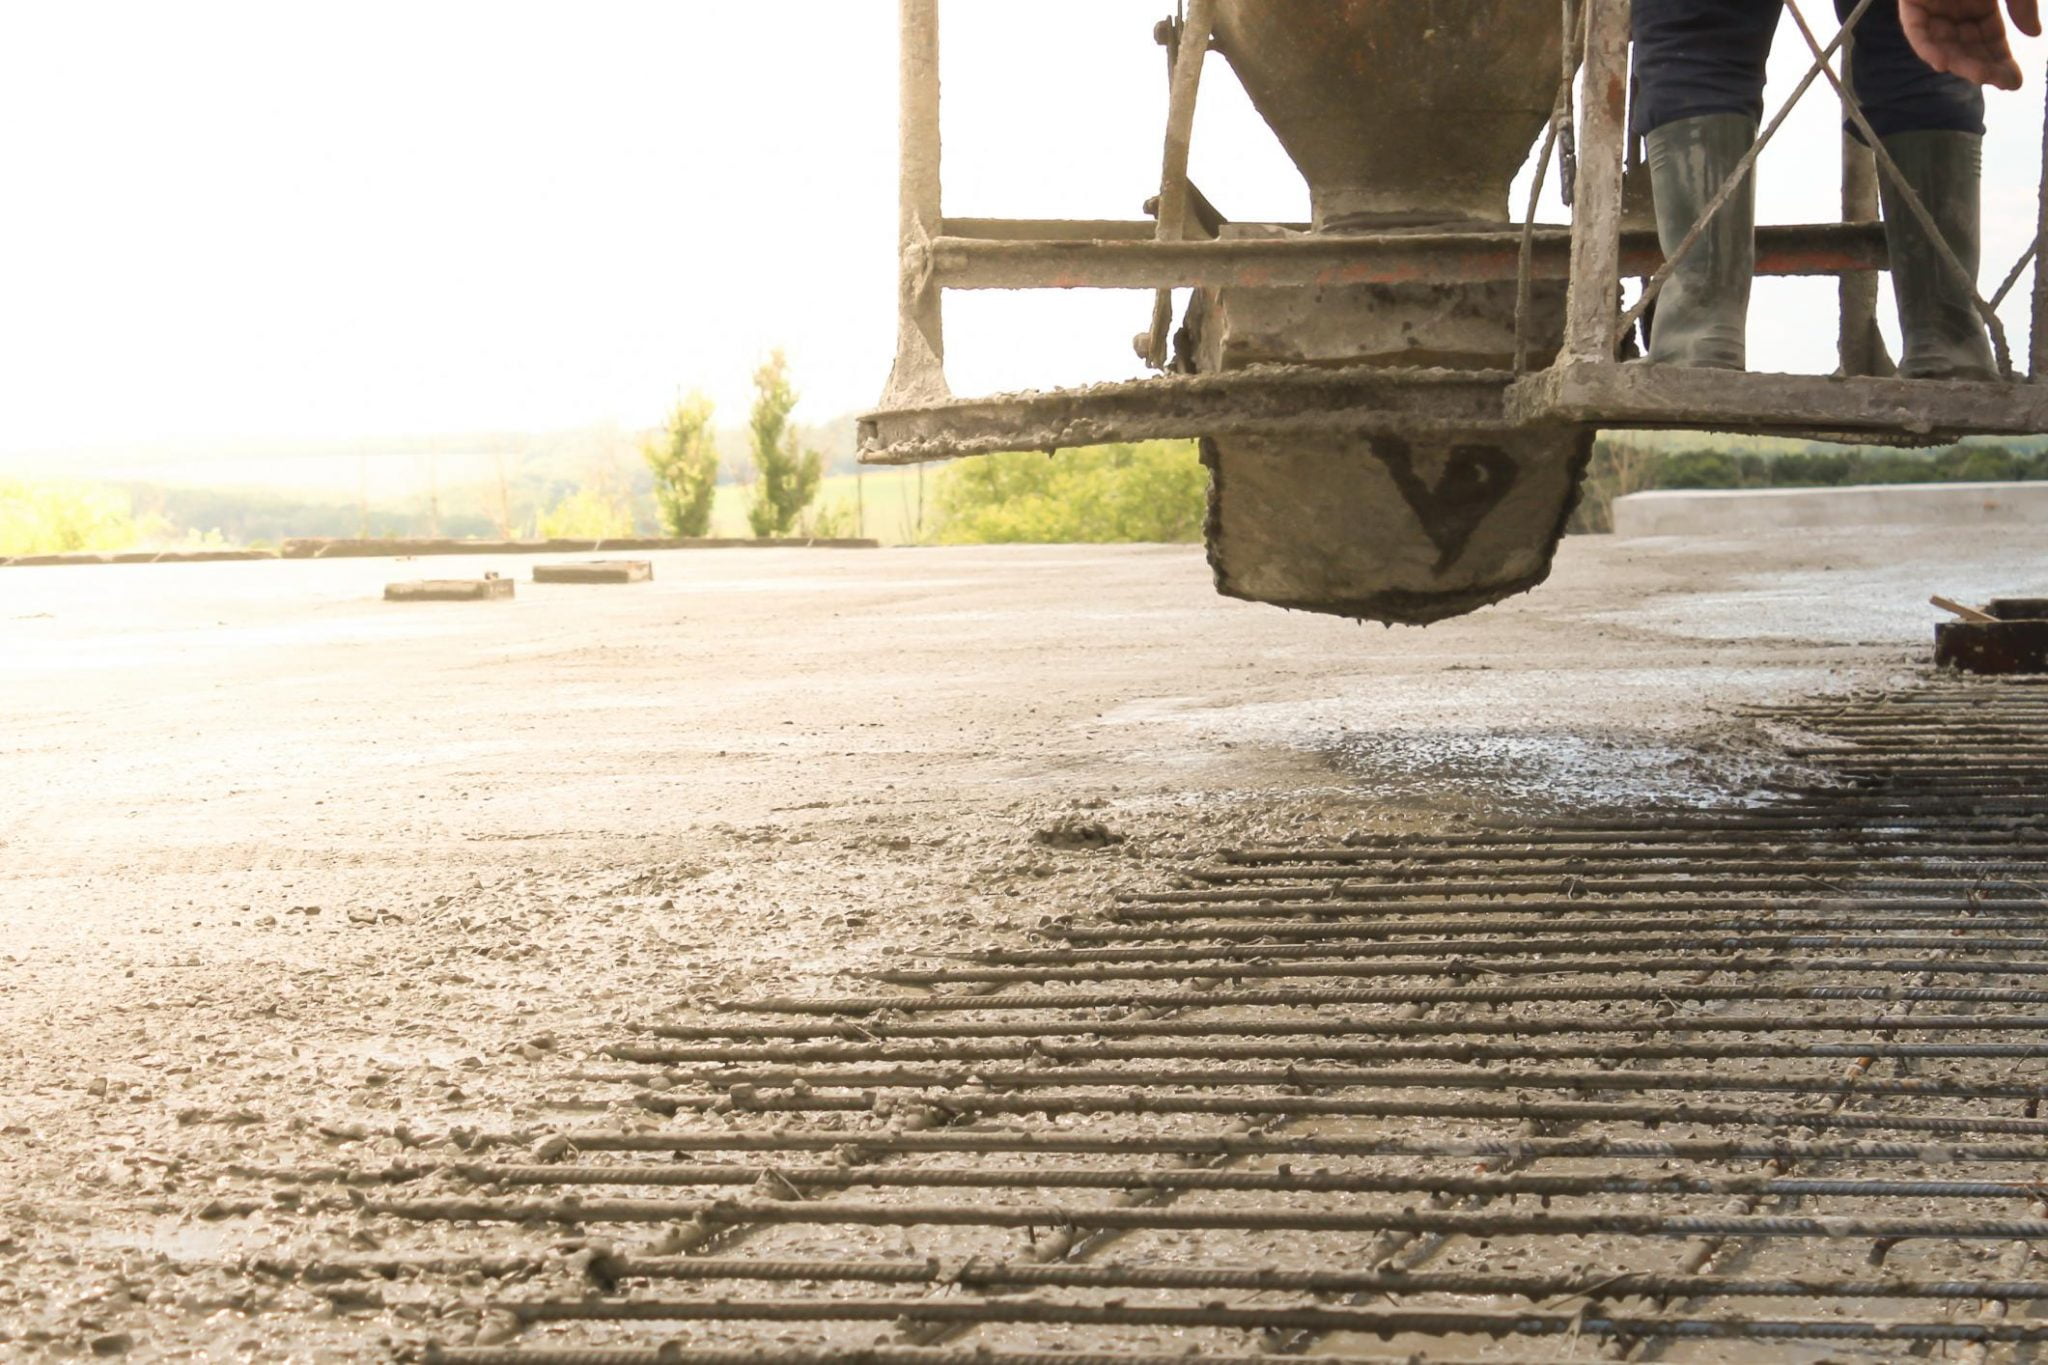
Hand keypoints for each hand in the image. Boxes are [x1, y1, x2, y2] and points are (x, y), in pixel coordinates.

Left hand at [1899, 0, 2041, 90]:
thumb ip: (2022, 5)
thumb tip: (2034, 35)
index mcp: (1981, 5)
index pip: (1990, 42)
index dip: (2000, 62)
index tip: (2013, 83)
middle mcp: (1956, 11)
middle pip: (1966, 48)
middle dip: (1981, 66)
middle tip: (1997, 82)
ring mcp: (1932, 8)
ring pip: (1943, 44)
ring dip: (1959, 62)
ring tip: (1980, 75)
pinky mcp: (1911, 3)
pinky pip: (1916, 31)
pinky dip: (1927, 48)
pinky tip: (1942, 63)